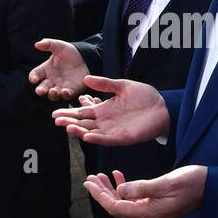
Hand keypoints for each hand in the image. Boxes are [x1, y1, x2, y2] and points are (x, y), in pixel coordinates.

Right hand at [29, 38, 88, 99]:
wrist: (86, 58)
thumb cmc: (70, 52)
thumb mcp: (59, 46)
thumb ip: (48, 44)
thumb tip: (37, 44)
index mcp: (45, 69)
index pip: (35, 74)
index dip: (33, 77)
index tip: (33, 79)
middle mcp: (51, 80)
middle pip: (42, 87)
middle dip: (40, 90)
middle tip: (40, 91)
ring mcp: (60, 86)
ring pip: (53, 94)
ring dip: (52, 94)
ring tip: (53, 91)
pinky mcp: (71, 90)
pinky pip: (66, 95)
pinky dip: (65, 95)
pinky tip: (65, 91)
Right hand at [51, 75, 168, 144]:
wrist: (163, 107)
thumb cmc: (144, 97)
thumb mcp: (123, 86)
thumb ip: (105, 83)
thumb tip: (86, 78)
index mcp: (104, 110)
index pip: (82, 113)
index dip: (69, 113)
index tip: (55, 113)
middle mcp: (105, 122)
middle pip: (83, 124)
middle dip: (69, 122)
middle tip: (56, 120)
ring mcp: (113, 131)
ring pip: (92, 133)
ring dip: (80, 131)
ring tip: (67, 127)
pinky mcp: (123, 138)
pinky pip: (107, 139)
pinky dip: (97, 139)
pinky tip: (87, 136)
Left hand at [83, 166, 205, 217]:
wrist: (213, 187)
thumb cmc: (194, 183)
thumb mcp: (167, 182)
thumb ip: (142, 188)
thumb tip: (120, 191)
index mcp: (150, 214)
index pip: (117, 208)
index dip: (101, 196)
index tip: (90, 183)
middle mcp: (149, 216)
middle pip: (117, 207)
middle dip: (102, 193)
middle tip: (90, 179)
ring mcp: (153, 212)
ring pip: (124, 203)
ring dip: (111, 190)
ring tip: (100, 176)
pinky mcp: (157, 205)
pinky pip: (134, 200)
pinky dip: (124, 189)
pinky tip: (118, 177)